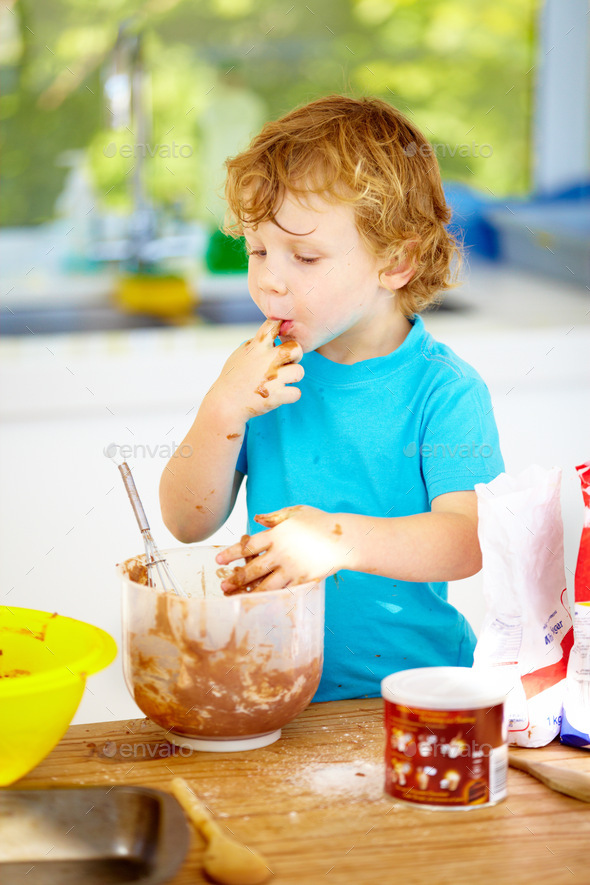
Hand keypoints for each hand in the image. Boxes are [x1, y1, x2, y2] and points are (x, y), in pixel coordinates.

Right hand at [211, 318, 303, 428]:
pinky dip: (291, 395)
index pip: (272, 325)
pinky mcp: (276, 396)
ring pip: (299, 371)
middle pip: (296, 348)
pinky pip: (297, 393)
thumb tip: (272, 338)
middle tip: (288, 362)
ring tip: (283, 380)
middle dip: (296, 355)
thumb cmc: (232, 378)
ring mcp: (272, 379)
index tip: (281, 330)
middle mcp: (266, 361)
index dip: (281, 324)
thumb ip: (255, 344)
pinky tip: (282, 395)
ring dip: (293, 377)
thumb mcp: (239, 354)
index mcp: (256, 348)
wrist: (225, 404)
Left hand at [215, 505, 354, 592]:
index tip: (218, 560)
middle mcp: (281, 552)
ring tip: (234, 596)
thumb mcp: (296, 512)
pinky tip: (258, 601)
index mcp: (277, 534)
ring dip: (248, 591)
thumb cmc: (320, 522)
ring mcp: (291, 568)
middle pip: (252, 568)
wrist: (343, 539)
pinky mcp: (302, 580)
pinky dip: (269, 597)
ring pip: (265, 584)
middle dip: (235, 578)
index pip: (247, 546)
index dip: (230, 553)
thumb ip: (274, 517)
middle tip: (222, 585)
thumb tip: (256, 519)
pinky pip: (282, 591)